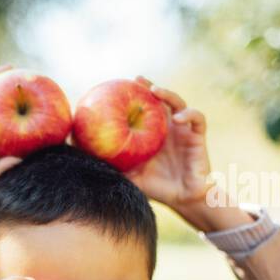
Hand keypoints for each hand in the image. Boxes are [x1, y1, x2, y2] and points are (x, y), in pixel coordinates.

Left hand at [122, 78, 211, 214]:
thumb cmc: (156, 187)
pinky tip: (177, 118)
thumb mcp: (130, 176)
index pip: (143, 110)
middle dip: (149, 87)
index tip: (118, 87)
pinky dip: (189, 114)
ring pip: (178, 103)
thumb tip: (82, 160)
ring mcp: (183, 129)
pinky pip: (197, 118)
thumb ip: (112, 168)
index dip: (134, 97)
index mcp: (152, 134)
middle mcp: (167, 127)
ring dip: (168, 94)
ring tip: (154, 91)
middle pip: (160, 100)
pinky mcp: (197, 135)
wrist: (183, 199)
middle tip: (137, 79)